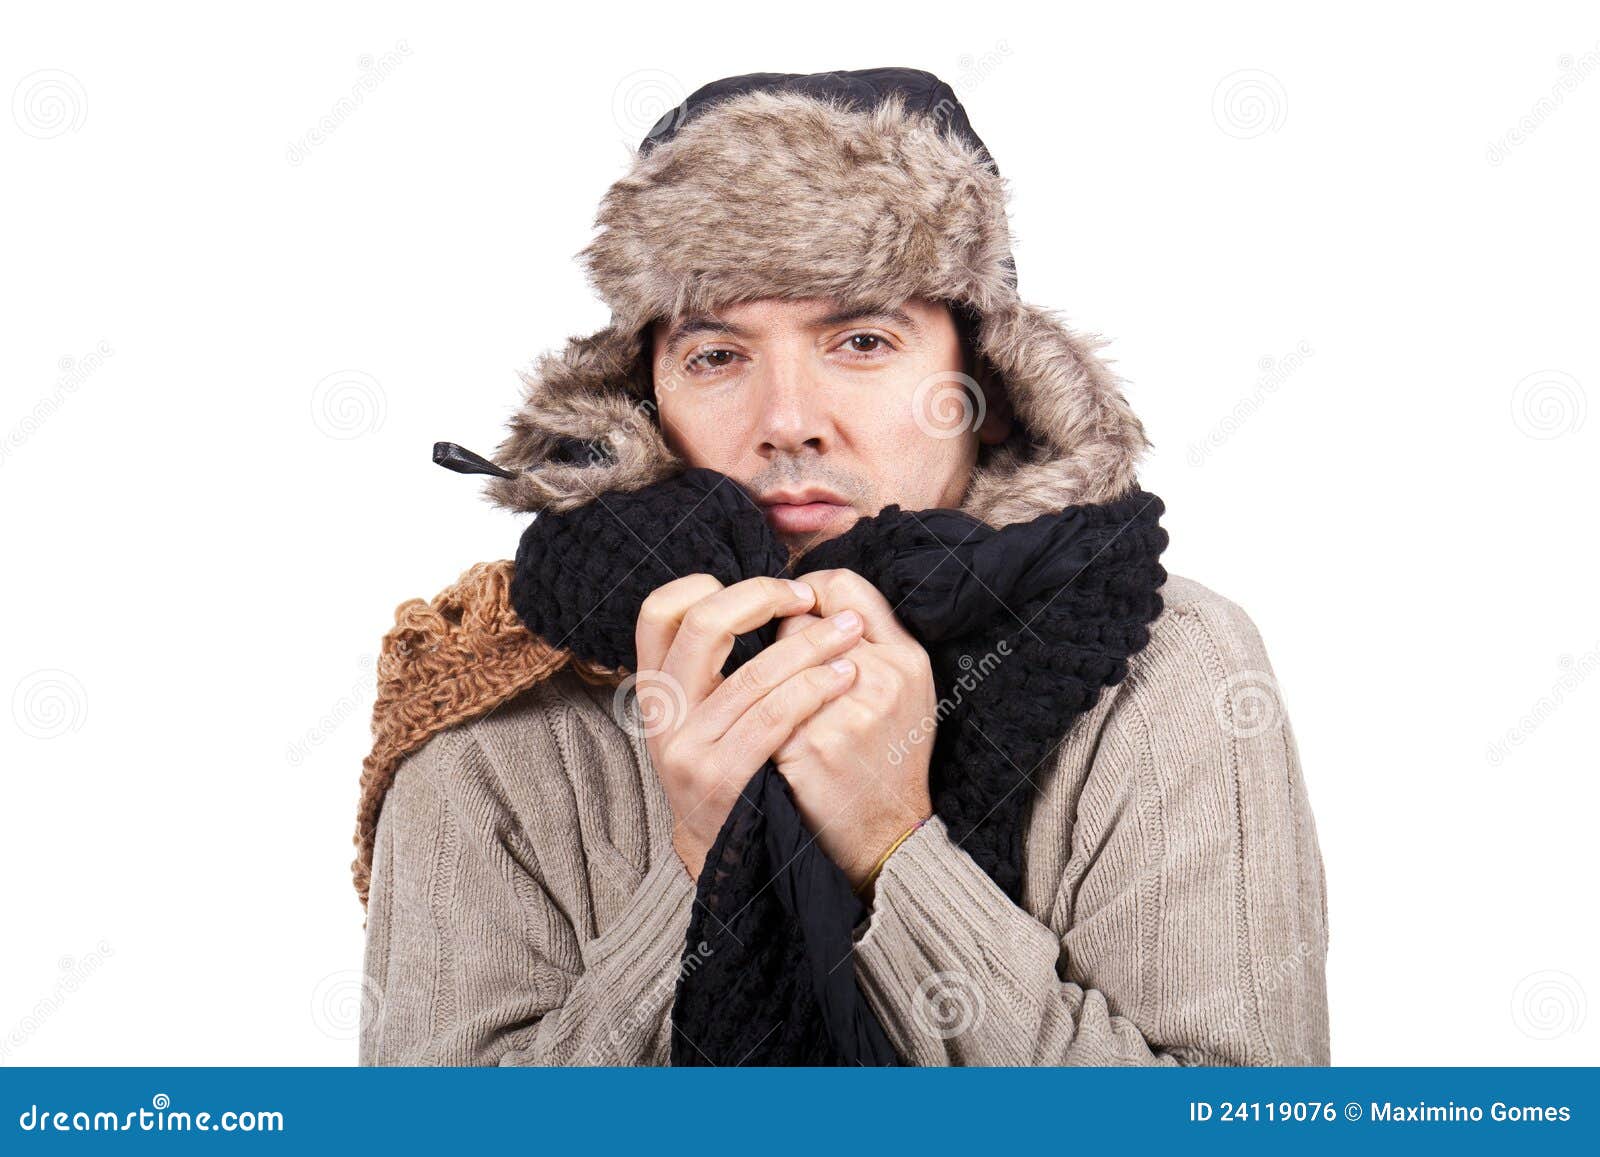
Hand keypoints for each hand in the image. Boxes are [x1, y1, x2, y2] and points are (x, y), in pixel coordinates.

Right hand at [634, 574, 867, 880]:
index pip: (658, 612)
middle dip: (763, 598)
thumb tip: (759, 596)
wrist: (732, 855)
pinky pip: (772, 719)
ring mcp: (688, 748)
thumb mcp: (705, 716)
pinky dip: (814, 688)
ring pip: (751, 674)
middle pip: (702, 626)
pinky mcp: (720, 778)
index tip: (762, 590)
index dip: (707, 586)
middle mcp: (663, 714)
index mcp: (656, 688)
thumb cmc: (735, 767)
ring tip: (848, 632)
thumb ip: (716, 665)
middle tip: (808, 596)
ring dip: (809, 643)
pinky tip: (845, 676)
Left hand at [770, 569, 935, 889]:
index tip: (793, 614)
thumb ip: (870, 632)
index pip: (840, 587)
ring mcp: (841, 714)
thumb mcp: (906, 687)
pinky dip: (751, 723)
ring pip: (769, 668)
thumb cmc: (890, 754)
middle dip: (780, 646)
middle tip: (777, 676)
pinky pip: (757, 714)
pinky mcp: (805, 750)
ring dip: (762, 687)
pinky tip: (763, 741)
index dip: (806, 596)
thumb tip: (810, 592)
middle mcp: (879, 680)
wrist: (885, 837)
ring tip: (771, 711)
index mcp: (905, 659)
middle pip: (797, 628)